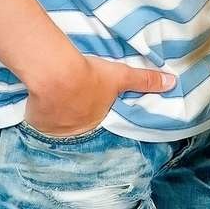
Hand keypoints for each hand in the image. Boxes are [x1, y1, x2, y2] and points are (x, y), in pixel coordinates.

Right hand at [23, 53, 176, 136]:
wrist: (56, 77)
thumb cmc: (91, 77)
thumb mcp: (121, 76)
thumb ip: (145, 80)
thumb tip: (173, 83)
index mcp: (97, 121)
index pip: (98, 119)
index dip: (95, 111)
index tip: (90, 105)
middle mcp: (77, 131)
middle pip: (78, 124)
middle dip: (76, 116)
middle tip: (72, 103)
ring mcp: (55, 131)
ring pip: (58, 124)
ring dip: (58, 116)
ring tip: (55, 103)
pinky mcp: (36, 124)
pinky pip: (39, 122)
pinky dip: (40, 114)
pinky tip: (38, 104)